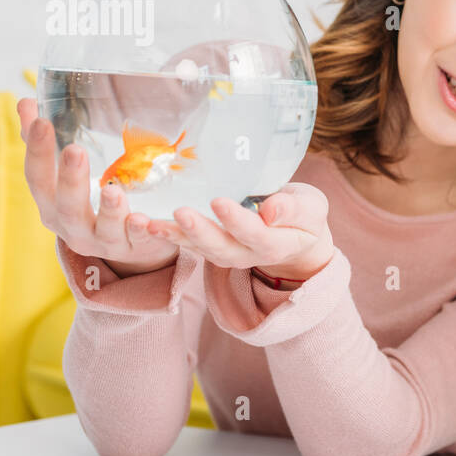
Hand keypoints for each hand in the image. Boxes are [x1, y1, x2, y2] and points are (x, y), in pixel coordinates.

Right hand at [17, 97, 179, 276]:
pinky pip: (137, 241)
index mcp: (51, 206)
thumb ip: (46, 142)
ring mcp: (104, 242)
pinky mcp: (134, 248)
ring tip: (112, 189)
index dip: (37, 152)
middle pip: (67, 207)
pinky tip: (142, 219)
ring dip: (108, 209)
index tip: (42, 122)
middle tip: (74, 150)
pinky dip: (138, 231)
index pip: (37, 178)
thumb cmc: (89, 205)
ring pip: (103, 229)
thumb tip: (25, 101)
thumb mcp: (64, 178)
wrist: (128, 248)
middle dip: (69, 179)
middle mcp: (72, 228)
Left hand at [147, 182, 334, 279]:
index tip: (219, 201)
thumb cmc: (304, 216)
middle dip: (199, 232)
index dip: (237, 221)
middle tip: (180, 213)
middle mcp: (247, 254)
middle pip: (221, 248)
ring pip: (199, 249)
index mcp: (276, 243)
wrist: (296, 238)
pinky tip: (144, 220)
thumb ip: (295, 209)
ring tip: (149, 223)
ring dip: (173, 237)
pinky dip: (166, 233)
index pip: (255, 234)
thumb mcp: (311, 207)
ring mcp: (226, 253)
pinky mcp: (209, 246)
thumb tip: (272, 208)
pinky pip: (187, 243)